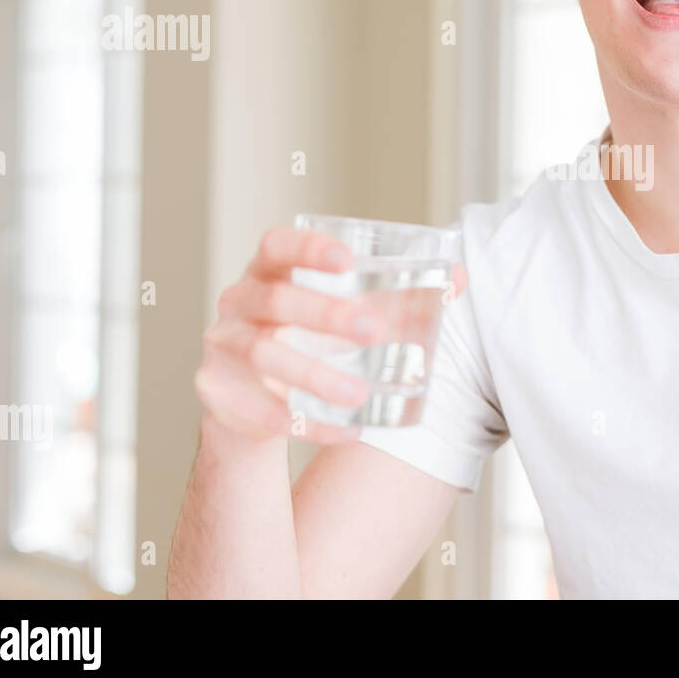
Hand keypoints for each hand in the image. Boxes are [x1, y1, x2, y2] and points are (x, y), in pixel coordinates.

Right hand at [195, 225, 466, 443]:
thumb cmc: (310, 337)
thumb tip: (461, 278)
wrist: (254, 397)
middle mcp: (238, 304)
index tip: (348, 260)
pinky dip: (307, 424)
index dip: (308, 248)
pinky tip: (347, 432)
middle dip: (326, 315)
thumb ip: (396, 292)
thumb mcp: (342, 309)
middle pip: (276, 301)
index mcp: (267, 272)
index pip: (277, 245)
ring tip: (360, 396)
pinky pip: (262, 410)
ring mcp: (222, 349)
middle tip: (375, 331)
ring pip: (265, 356)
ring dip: (315, 376)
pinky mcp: (218, 394)